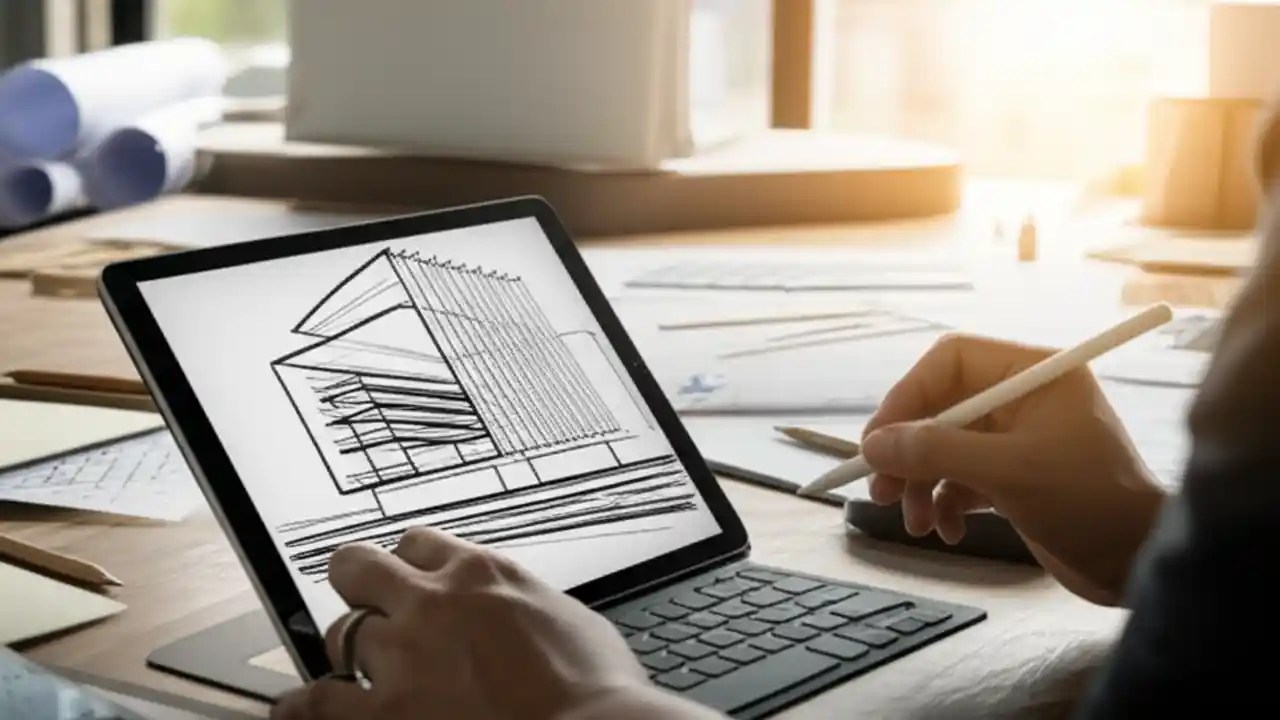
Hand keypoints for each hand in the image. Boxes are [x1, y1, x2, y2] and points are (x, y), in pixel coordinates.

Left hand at [269, 527, 719, 719]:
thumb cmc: (596, 690)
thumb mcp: (566, 617)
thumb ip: (520, 601)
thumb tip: (511, 608)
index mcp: (481, 573)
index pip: (418, 540)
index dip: (409, 559)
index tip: (409, 573)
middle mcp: (432, 603)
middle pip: (359, 566)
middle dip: (357, 581)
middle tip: (361, 598)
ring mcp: (403, 658)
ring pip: (339, 632)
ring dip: (347, 649)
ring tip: (346, 664)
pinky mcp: (384, 714)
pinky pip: (318, 701)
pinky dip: (303, 704)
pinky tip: (296, 707)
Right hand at [858, 333, 1167, 605]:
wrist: (1141, 562)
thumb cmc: (1088, 501)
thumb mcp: (1007, 471)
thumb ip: (936, 452)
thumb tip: (873, 445)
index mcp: (1031, 373)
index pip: (948, 362)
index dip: (907, 396)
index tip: (878, 441)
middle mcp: (1022, 398)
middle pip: (939, 407)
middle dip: (908, 452)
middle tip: (881, 489)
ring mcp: (1017, 438)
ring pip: (943, 448)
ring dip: (920, 485)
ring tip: (915, 523)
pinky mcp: (1014, 476)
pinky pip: (959, 479)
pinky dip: (944, 503)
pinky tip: (948, 530)